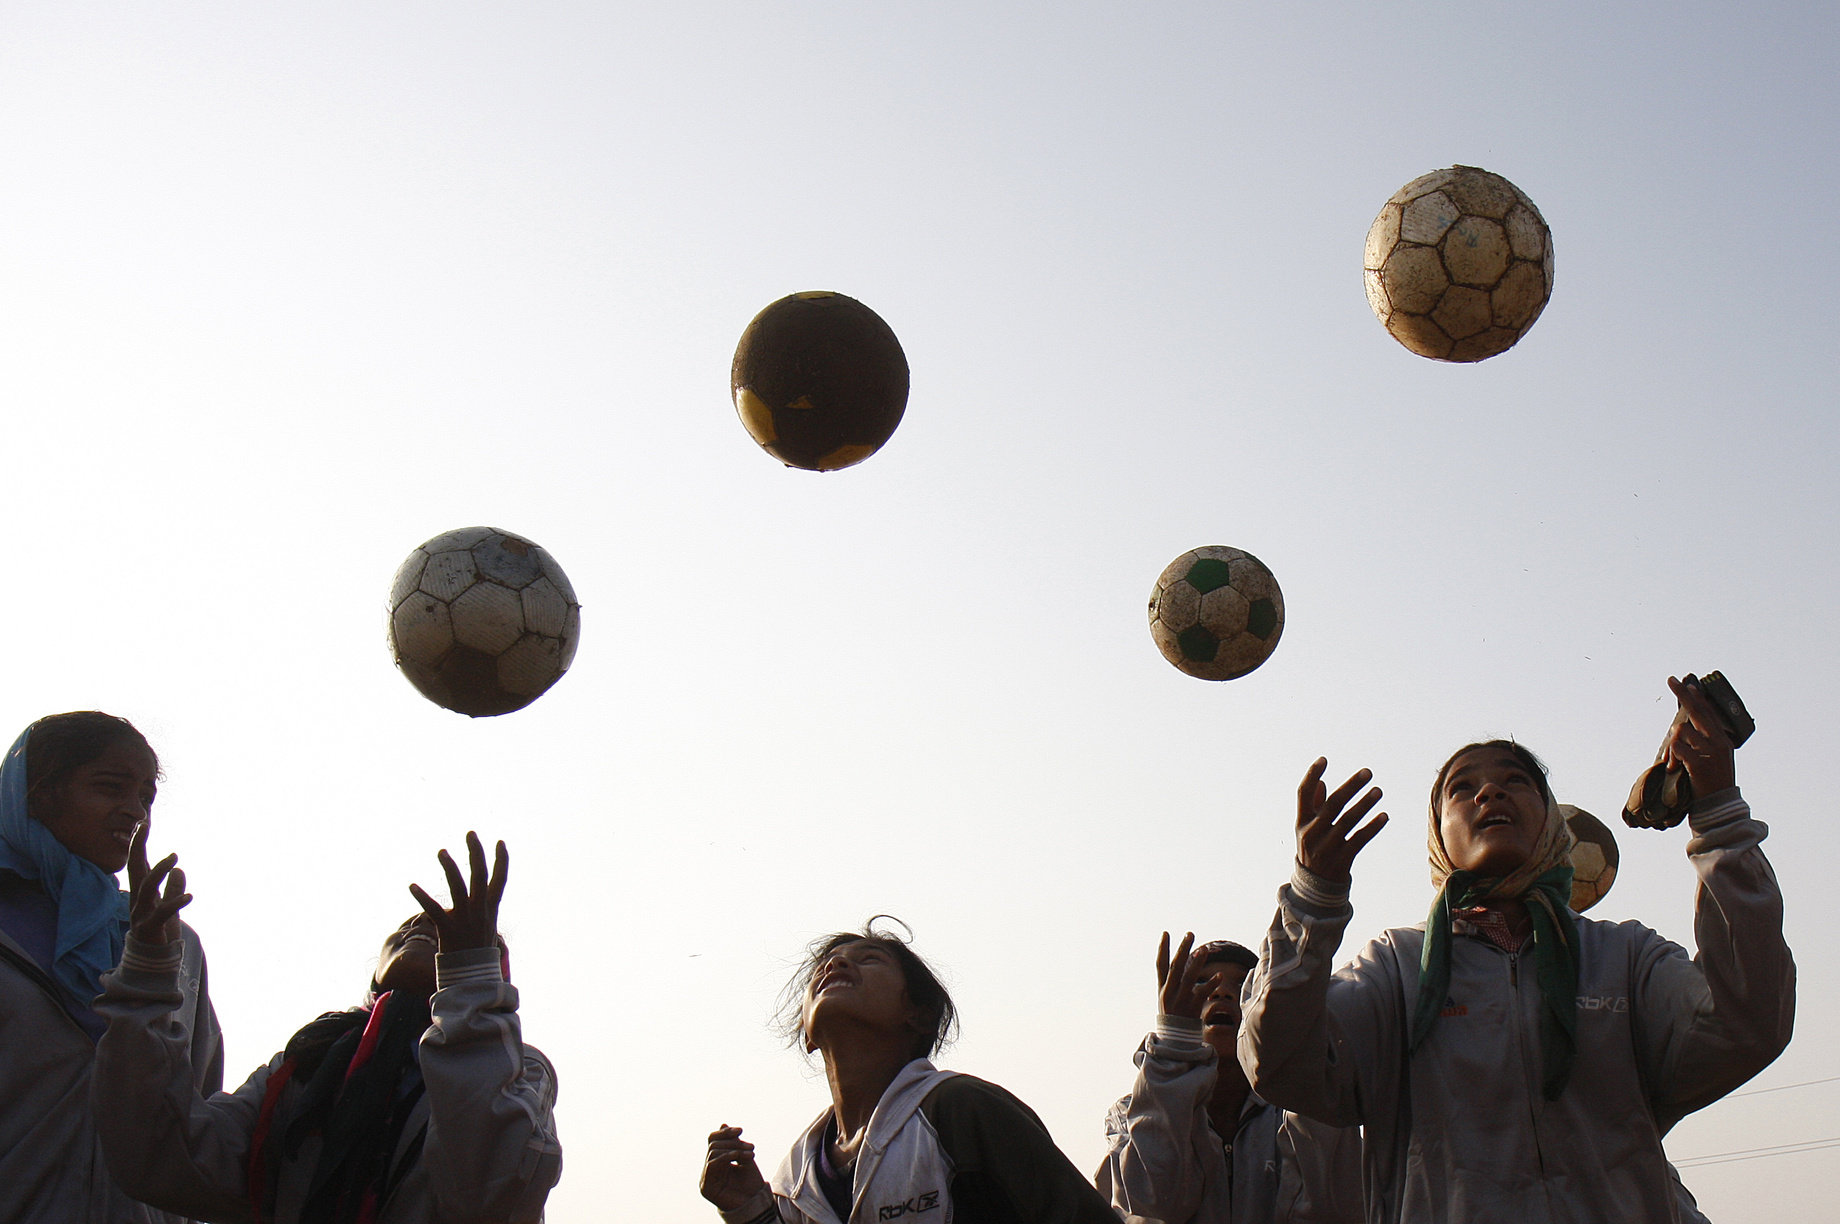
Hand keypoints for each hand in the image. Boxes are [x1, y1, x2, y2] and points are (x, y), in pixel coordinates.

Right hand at [126, 822, 190, 945]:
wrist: (152, 963)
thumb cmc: (158, 932)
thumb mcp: (168, 907)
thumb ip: (172, 889)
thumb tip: (180, 870)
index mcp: (141, 893)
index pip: (137, 864)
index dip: (138, 845)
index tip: (142, 824)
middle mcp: (137, 900)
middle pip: (134, 870)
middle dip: (137, 848)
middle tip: (143, 828)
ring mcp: (141, 914)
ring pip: (146, 888)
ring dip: (159, 871)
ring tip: (175, 858)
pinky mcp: (150, 928)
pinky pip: (162, 913)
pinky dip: (175, 902)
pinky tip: (189, 896)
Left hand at [409, 831, 507, 952]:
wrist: (472, 977)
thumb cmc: (478, 954)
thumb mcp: (487, 929)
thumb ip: (483, 912)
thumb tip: (481, 902)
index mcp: (491, 909)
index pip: (501, 879)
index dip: (502, 860)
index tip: (500, 841)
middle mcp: (480, 910)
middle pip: (479, 875)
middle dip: (475, 852)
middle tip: (470, 833)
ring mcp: (464, 918)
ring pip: (457, 886)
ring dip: (449, 867)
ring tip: (441, 851)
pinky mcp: (448, 928)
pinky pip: (433, 909)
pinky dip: (422, 897)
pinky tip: (411, 885)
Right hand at [701, 1125, 768, 1211]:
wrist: (756, 1204)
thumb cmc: (751, 1183)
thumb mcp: (745, 1157)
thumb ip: (734, 1143)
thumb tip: (722, 1124)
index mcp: (717, 1162)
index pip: (713, 1140)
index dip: (725, 1133)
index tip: (741, 1130)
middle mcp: (709, 1169)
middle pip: (713, 1144)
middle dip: (733, 1142)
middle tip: (751, 1147)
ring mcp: (706, 1178)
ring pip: (713, 1152)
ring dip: (733, 1149)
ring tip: (750, 1154)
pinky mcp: (706, 1187)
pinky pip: (712, 1164)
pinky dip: (726, 1157)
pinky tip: (739, 1157)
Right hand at [1156, 932, 1214, 1020]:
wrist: (1175, 1041)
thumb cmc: (1172, 1016)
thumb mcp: (1166, 998)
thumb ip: (1171, 981)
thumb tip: (1180, 962)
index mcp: (1162, 988)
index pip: (1160, 965)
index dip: (1162, 949)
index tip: (1166, 933)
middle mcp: (1169, 992)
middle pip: (1176, 967)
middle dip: (1182, 949)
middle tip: (1190, 934)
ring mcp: (1181, 999)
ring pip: (1188, 978)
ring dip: (1196, 963)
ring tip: (1204, 949)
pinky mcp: (1192, 1007)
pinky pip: (1203, 993)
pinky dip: (1211, 983)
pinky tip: (1220, 975)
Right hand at [1296, 758, 1388, 883]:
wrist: (1315, 889)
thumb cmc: (1314, 849)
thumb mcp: (1308, 829)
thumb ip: (1314, 806)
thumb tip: (1323, 782)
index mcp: (1301, 822)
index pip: (1303, 794)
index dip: (1312, 775)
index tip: (1324, 759)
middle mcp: (1311, 833)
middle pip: (1332, 805)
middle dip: (1351, 787)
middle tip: (1367, 772)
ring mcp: (1326, 848)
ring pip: (1348, 821)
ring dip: (1365, 804)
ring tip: (1378, 791)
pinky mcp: (1342, 860)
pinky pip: (1359, 840)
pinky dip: (1372, 827)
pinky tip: (1384, 816)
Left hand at [1665, 676, 1736, 795]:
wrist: (1719, 806)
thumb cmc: (1712, 782)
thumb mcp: (1713, 758)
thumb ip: (1703, 742)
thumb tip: (1682, 726)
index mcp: (1723, 739)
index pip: (1709, 713)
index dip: (1697, 698)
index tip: (1688, 683)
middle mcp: (1719, 742)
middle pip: (1697, 711)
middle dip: (1684, 694)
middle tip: (1670, 679)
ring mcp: (1711, 752)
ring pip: (1681, 730)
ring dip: (1672, 743)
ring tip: (1676, 761)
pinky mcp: (1700, 764)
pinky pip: (1677, 748)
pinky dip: (1672, 755)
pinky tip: (1675, 767)